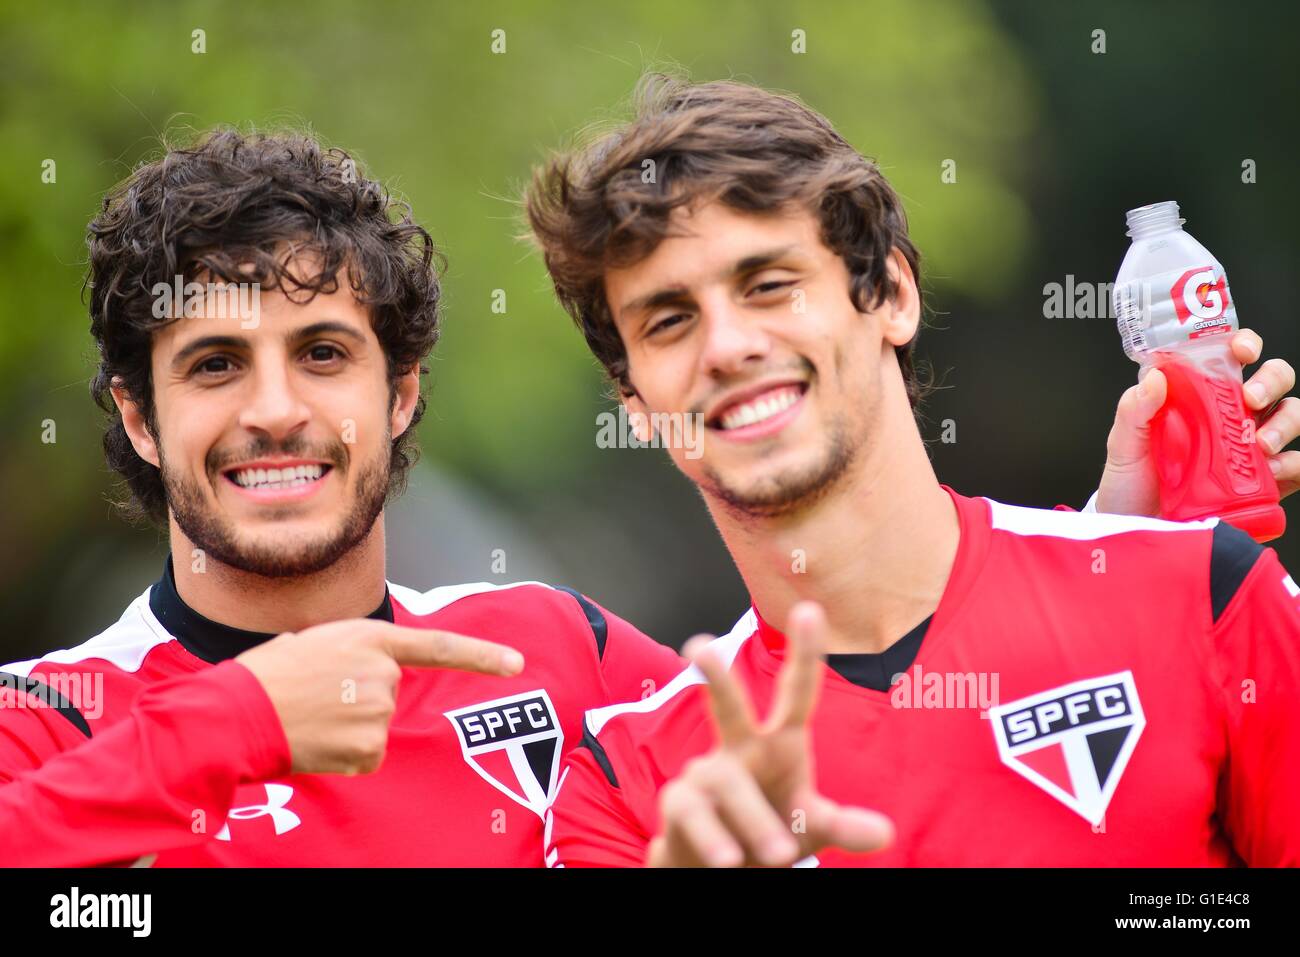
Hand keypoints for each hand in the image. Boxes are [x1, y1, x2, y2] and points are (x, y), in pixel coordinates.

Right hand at [236, 619, 522, 774]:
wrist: (237, 714)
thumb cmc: (267, 675)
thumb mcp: (315, 641)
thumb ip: (354, 653)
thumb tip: (362, 672)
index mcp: (370, 637)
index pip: (440, 646)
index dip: (482, 656)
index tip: (517, 664)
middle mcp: (383, 673)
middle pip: (388, 692)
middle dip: (358, 698)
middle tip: (316, 695)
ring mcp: (379, 712)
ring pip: (376, 725)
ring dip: (348, 726)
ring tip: (310, 715)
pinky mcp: (370, 748)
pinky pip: (367, 754)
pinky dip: (344, 753)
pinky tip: (316, 741)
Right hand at [646, 602, 892, 866]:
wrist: (722, 869)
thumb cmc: (769, 832)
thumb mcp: (811, 828)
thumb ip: (842, 827)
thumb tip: (886, 832)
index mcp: (779, 744)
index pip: (796, 694)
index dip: (804, 653)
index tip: (809, 610)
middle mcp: (739, 749)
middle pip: (728, 706)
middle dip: (715, 676)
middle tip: (699, 647)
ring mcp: (706, 773)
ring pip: (727, 783)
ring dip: (753, 819)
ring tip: (779, 855)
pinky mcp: (680, 804)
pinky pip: (695, 816)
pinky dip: (715, 839)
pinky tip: (727, 861)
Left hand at [1097, 328, 1299, 514]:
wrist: (1138, 530)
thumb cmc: (1131, 483)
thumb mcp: (1124, 445)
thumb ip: (1134, 411)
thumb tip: (1154, 378)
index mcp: (1198, 398)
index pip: (1232, 358)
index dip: (1245, 345)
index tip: (1243, 351)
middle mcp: (1230, 417)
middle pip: (1273, 382)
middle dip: (1272, 381)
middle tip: (1251, 400)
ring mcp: (1250, 448)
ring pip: (1291, 416)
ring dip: (1285, 423)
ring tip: (1261, 444)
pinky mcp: (1264, 482)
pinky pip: (1297, 464)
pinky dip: (1293, 463)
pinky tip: (1272, 470)